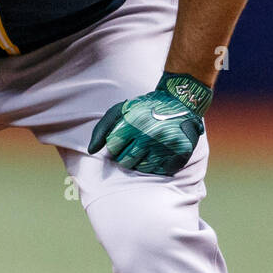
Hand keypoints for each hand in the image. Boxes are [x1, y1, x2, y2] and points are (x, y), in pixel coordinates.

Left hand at [88, 72, 211, 176]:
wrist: (180, 102)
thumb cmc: (144, 108)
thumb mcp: (120, 110)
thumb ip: (102, 129)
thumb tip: (91, 151)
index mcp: (133, 122)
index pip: (113, 148)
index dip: (116, 145)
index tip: (124, 139)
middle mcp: (150, 134)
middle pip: (126, 162)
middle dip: (128, 156)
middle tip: (137, 144)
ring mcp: (167, 144)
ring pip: (143, 168)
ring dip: (144, 161)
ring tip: (150, 146)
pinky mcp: (181, 153)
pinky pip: (161, 170)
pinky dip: (160, 164)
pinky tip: (162, 151)